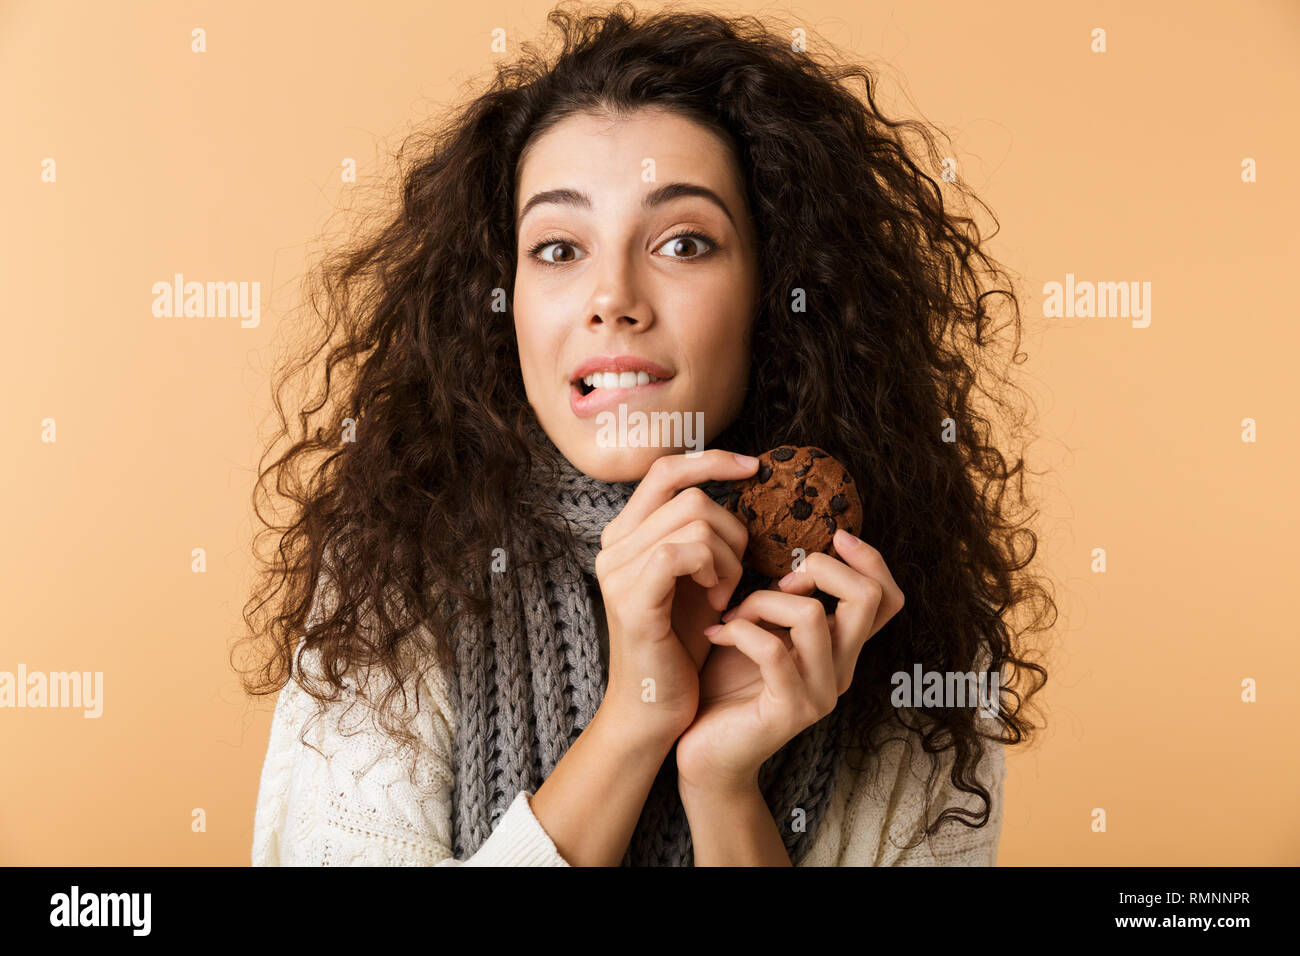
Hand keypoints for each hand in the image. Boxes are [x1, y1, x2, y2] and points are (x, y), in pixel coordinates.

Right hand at [593, 449, 755, 747]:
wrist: (655, 709)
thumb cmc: (682, 645)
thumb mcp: (696, 578)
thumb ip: (703, 535)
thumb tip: (741, 482)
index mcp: (625, 535)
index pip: (665, 470)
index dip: (711, 460)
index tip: (753, 468)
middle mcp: (613, 546)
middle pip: (690, 496)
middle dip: (731, 531)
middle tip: (734, 576)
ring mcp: (617, 571)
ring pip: (694, 521)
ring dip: (728, 558)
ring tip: (725, 596)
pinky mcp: (632, 598)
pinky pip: (682, 551)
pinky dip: (714, 571)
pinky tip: (717, 603)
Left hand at [674, 530, 904, 791]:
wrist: (701, 748)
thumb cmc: (725, 682)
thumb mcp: (761, 626)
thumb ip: (785, 597)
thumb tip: (793, 550)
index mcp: (840, 647)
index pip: (886, 598)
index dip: (870, 559)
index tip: (834, 537)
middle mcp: (841, 669)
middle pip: (866, 598)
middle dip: (820, 568)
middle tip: (779, 577)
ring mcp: (820, 693)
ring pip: (812, 615)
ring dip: (763, 599)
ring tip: (733, 613)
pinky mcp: (790, 711)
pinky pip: (772, 651)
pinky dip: (739, 630)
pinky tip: (717, 633)